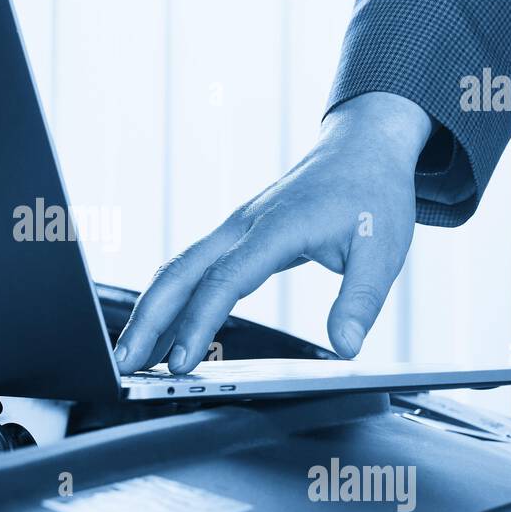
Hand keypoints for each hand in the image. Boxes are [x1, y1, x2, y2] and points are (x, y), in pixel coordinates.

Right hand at [114, 92, 431, 371]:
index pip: (223, 280)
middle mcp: (243, 226)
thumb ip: (361, 300)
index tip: (182, 361)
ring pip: (178, 269)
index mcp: (276, 228)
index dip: (198, 323)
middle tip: (126, 363)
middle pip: (180, 273)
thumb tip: (345, 346)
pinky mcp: (235, 236)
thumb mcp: (384, 250)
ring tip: (133, 354)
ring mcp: (234, 229)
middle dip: (148, 319)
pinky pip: (192, 268)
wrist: (364, 148)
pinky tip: (163, 327)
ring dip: (152, 310)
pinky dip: (171, 298)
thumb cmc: (372, 195)